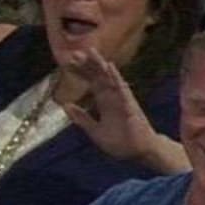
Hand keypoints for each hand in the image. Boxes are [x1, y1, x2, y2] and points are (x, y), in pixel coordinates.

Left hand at [61, 48, 159, 162]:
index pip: (90, 82)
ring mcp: (121, 99)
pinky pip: (122, 88)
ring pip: (108, 78)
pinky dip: (115, 77)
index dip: (80, 72)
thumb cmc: (120, 142)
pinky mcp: (129, 104)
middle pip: (97, 76)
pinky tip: (109, 66)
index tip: (67, 62)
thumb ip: (81, 118)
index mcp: (103, 102)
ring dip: (99, 65)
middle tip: (74, 53)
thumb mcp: (95, 131)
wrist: (139, 153)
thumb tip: (66, 105)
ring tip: (90, 51)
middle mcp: (111, 97)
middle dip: (87, 65)